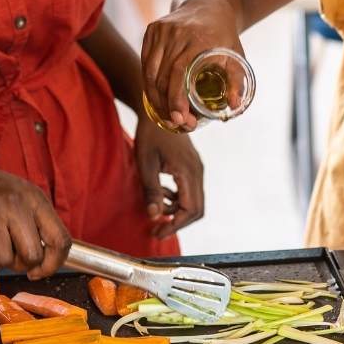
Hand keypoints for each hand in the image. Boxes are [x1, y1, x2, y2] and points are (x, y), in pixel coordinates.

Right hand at [0, 156, 70, 278]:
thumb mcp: (23, 197)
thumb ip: (39, 226)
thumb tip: (49, 263)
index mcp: (34, 197)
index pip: (60, 240)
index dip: (54, 264)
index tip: (42, 271)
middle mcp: (13, 202)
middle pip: (32, 256)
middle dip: (23, 264)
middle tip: (12, 253)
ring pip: (4, 260)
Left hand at [134, 120, 204, 237]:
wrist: (158, 110)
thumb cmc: (149, 134)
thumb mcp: (145, 164)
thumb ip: (151, 191)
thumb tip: (154, 217)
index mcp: (188, 171)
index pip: (190, 209)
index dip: (175, 225)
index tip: (157, 232)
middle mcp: (198, 172)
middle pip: (196, 210)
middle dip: (177, 222)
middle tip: (156, 230)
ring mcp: (197, 169)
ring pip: (194, 202)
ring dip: (176, 211)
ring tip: (156, 209)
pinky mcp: (192, 167)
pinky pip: (190, 191)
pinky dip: (178, 199)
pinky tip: (162, 195)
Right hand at [142, 0, 242, 130]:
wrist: (208, 4)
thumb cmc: (223, 35)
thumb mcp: (236, 55)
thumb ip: (237, 80)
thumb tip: (234, 106)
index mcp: (198, 38)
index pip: (180, 72)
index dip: (177, 98)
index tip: (180, 118)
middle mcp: (177, 32)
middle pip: (164, 76)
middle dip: (167, 105)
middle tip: (177, 123)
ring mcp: (161, 30)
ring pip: (151, 72)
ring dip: (156, 99)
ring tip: (167, 116)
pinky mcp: (152, 30)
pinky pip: (146, 64)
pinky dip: (149, 84)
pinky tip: (157, 99)